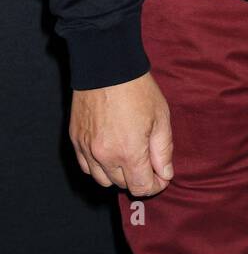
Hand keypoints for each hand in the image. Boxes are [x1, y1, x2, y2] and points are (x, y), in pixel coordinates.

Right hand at [69, 71, 173, 196]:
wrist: (107, 66)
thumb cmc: (137, 89)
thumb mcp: (160, 117)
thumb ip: (163, 151)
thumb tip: (165, 174)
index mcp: (129, 152)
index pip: (141, 187)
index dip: (155, 185)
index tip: (161, 176)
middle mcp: (104, 156)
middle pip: (123, 184)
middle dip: (138, 178)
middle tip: (149, 164)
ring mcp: (86, 149)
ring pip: (102, 179)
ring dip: (118, 175)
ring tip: (129, 158)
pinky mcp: (75, 140)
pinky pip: (86, 167)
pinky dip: (99, 167)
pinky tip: (110, 154)